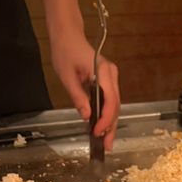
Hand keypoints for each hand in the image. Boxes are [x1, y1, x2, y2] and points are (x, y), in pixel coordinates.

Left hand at [50, 31, 120, 150]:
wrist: (68, 35)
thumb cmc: (65, 52)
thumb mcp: (66, 76)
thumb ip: (77, 96)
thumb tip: (87, 116)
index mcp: (103, 71)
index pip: (110, 100)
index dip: (105, 119)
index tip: (97, 132)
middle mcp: (112, 75)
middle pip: (116, 105)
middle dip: (111, 127)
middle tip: (106, 146)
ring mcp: (112, 78)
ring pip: (115, 105)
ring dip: (110, 123)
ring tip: (105, 141)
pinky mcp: (108, 81)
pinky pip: (110, 100)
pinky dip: (107, 115)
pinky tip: (102, 127)